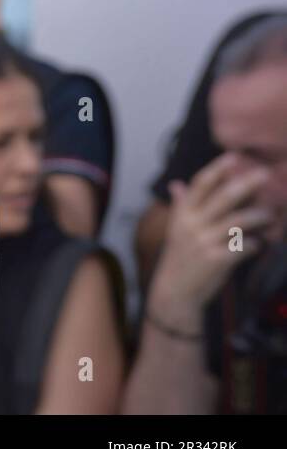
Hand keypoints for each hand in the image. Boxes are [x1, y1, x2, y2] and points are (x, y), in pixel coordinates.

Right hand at [150, 153, 273, 319]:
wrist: (176, 292)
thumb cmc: (180, 258)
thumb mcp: (176, 230)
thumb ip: (180, 205)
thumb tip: (176, 184)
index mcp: (183, 214)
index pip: (200, 184)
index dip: (217, 169)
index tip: (235, 156)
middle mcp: (192, 225)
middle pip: (223, 197)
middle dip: (246, 183)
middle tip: (265, 173)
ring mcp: (204, 242)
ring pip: (239, 221)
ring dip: (259, 216)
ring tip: (271, 215)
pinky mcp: (217, 260)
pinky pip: (244, 246)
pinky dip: (255, 243)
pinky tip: (259, 244)